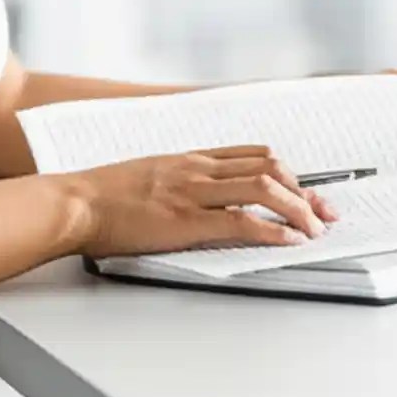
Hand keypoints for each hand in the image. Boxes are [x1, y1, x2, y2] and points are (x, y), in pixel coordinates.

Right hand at [64, 145, 337, 257]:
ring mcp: (192, 192)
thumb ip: (184, 181)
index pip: (256, 155)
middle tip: (326, 212)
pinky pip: (240, 222)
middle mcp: (198, 169)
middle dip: (306, 190)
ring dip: (298, 209)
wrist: (70, 203)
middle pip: (270, 167)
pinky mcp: (184, 220)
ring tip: (314, 228)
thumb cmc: (104, 197)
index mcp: (192, 158)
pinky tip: (289, 241)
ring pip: (264, 188)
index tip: (310, 192)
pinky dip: (272, 231)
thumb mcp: (152, 175)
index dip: (290, 173)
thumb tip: (213, 197)